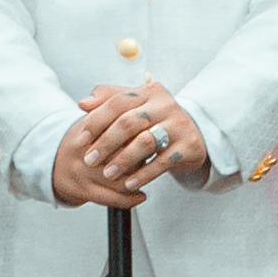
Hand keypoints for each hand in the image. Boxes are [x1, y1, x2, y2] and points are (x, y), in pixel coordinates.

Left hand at [51, 85, 211, 210]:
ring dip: (123, 160)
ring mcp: (179, 125)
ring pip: (145, 142)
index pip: (118, 101)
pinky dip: (143, 174)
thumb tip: (82, 103)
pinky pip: (162, 162)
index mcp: (149, 92)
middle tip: (90, 160)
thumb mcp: (135, 106)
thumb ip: (108, 100)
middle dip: (106, 143)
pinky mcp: (189, 146)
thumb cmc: (156, 120)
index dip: (97, 120)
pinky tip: (129, 184)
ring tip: (108, 173)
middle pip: (129, 122)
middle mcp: (166, 105)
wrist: (195, 134)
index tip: (82, 138)